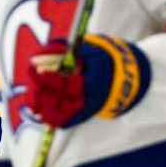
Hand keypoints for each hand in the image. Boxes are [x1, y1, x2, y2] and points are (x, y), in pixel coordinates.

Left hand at [26, 34, 150, 127]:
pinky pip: (72, 120)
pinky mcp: (90, 112)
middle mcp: (96, 93)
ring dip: (46, 108)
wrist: (133, 75)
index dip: (52, 78)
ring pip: (67, 112)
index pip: (71, 81)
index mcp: (98, 75)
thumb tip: (41, 53)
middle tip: (32, 84)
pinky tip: (42, 116)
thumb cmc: (108, 56)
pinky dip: (56, 119)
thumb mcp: (92, 46)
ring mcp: (93, 105)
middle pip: (66, 98)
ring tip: (32, 102)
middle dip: (44, 92)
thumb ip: (67, 50)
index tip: (36, 70)